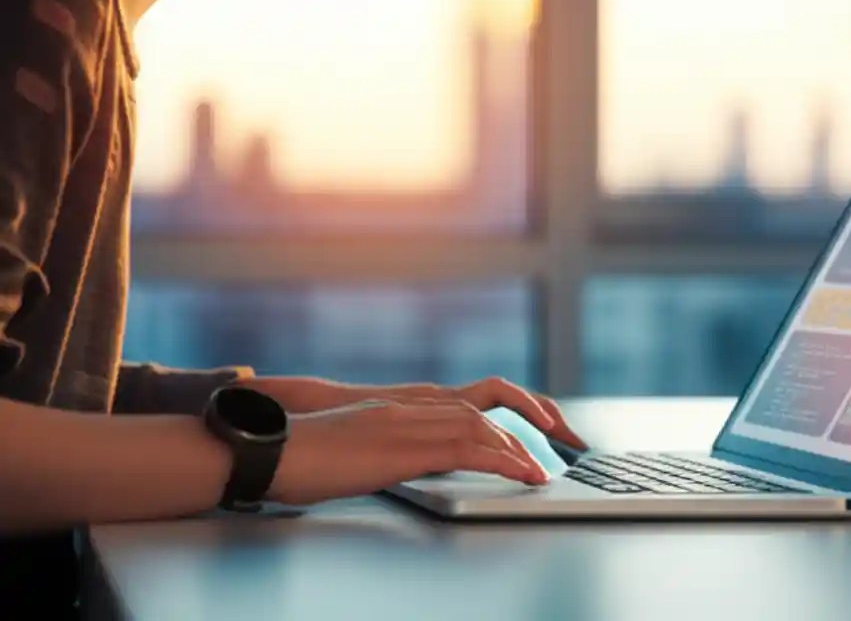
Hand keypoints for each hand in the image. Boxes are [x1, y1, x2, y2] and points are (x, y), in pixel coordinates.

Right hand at [248, 375, 587, 450]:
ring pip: (481, 423)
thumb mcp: (353, 448)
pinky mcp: (405, 446)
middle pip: (484, 402)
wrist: (269, 449)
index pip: (466, 400)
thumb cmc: (299, 456)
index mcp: (399, 405)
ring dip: (518, 445)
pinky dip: (503, 460)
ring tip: (542, 469)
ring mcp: (408, 422)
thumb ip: (383, 447)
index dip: (503, 414)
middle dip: (526, 420)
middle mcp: (409, 406)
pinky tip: (523, 475)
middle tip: (556, 443)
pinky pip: (469, 448)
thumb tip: (398, 461)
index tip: (530, 431)